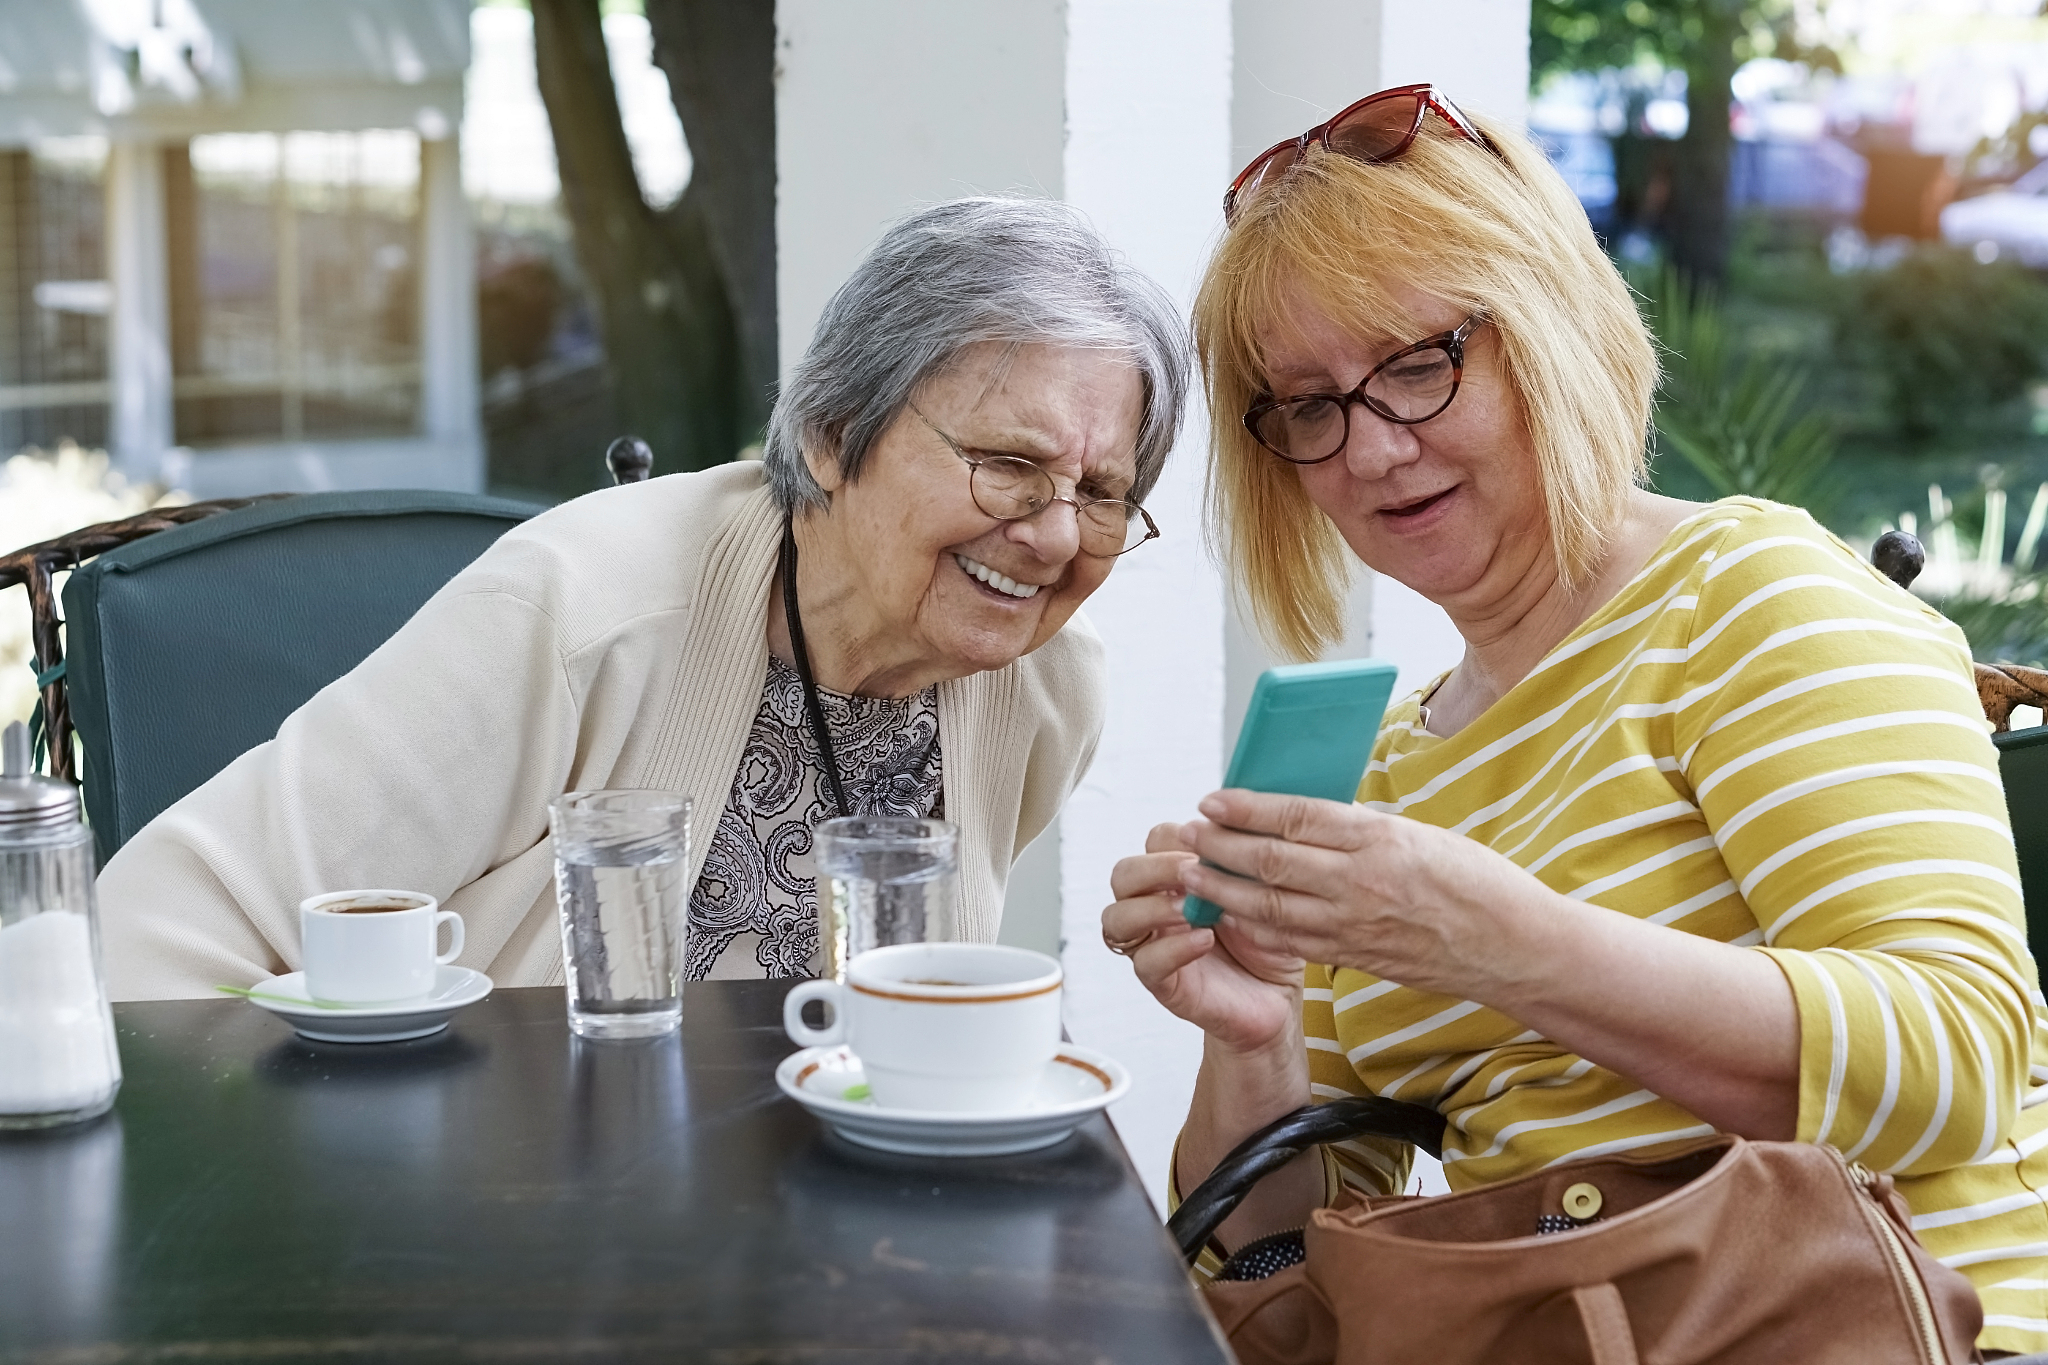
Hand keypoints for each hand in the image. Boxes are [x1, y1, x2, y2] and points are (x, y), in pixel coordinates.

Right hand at [1102, 822, 1304, 1054]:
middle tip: (1193, 871)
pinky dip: (1173, 948)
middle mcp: (1156, 907)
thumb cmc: (1268, 938)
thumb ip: (1243, 859)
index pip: (1156, 841)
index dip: (1179, 837)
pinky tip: (1204, 941)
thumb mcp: (1263, 889)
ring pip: (1116, 918)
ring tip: (1191, 909)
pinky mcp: (1162, 982)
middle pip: (1123, 875)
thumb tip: (1240, 819)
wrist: (1279, 995)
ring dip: (1153, 906)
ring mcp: (1154, 944)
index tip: (1211, 844)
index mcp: (1178, 877)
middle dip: (1155, 868)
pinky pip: (1146, 962)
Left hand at [1176, 789, 1537, 1003]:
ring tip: (1190, 875)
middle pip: (1271, 860)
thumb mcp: (1420, 835)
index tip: (1212, 799)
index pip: (1296, 817)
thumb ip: (1362, 830)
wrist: (1513, 946)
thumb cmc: (1476, 882)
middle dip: (1220, 846)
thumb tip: (1307, 819)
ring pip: (1270, 904)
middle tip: (1187, 833)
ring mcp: (1354, 924)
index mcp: (1379, 839)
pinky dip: (1254, 926)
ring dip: (1223, 888)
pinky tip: (1229, 915)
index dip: (1246, 807)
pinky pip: (1290, 940)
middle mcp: (1361, 882)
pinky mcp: (1354, 956)